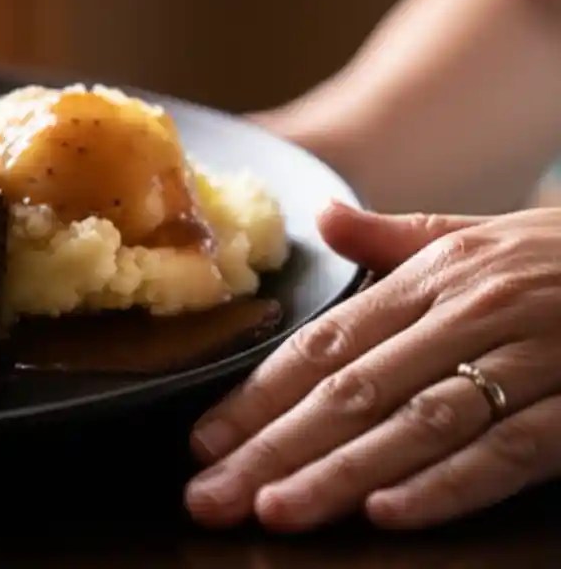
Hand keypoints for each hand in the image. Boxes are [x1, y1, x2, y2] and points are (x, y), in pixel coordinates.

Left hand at [184, 202, 560, 530]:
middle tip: (210, 495)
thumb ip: (396, 237)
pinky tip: (387, 513)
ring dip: (339, 473)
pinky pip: (510, 450)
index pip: (324, 345)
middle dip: (272, 448)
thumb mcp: (483, 235)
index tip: (203, 443)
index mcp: (436, 276)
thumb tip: (320, 217)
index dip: (257, 396)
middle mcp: (472, 312)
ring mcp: (532, 358)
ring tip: (275, 512)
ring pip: (417, 424)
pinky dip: (446, 484)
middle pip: (352, 391)